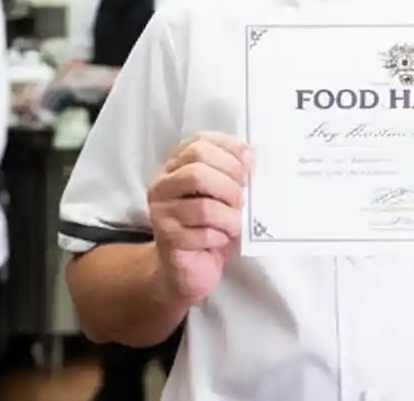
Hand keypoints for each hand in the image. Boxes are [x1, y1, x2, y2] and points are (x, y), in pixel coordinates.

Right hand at [147, 132, 253, 305]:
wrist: (187, 269)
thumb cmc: (210, 226)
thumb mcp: (222, 194)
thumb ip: (232, 173)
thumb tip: (252, 158)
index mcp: (176, 165)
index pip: (199, 143)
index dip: (229, 150)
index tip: (251, 164)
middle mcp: (163, 184)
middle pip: (197, 170)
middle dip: (230, 184)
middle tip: (243, 198)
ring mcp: (161, 212)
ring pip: (203, 206)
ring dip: (229, 216)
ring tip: (236, 224)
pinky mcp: (168, 239)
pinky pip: (203, 235)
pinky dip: (220, 238)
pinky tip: (221, 240)